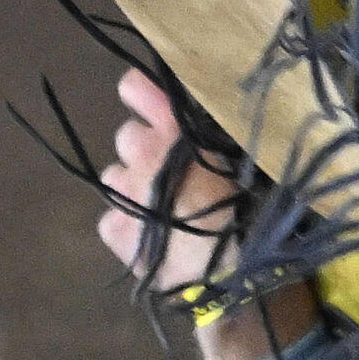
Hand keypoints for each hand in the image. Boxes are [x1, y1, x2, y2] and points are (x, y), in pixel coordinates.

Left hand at [97, 67, 238, 296]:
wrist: (229, 271)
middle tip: (168, 172)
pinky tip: (150, 238)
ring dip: (133, 188)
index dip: (137, 93)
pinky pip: (111, 220)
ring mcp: (124, 193)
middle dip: (143, 151)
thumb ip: (214, 139)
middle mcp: (143, 154)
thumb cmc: (247, 210)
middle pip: (126, 136)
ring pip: (114, 178)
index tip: (142, 101)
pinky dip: (127, 227)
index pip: (135, 88)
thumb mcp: (240, 162)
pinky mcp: (114, 230)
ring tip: (160, 210)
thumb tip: (204, 127)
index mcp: (176, 131)